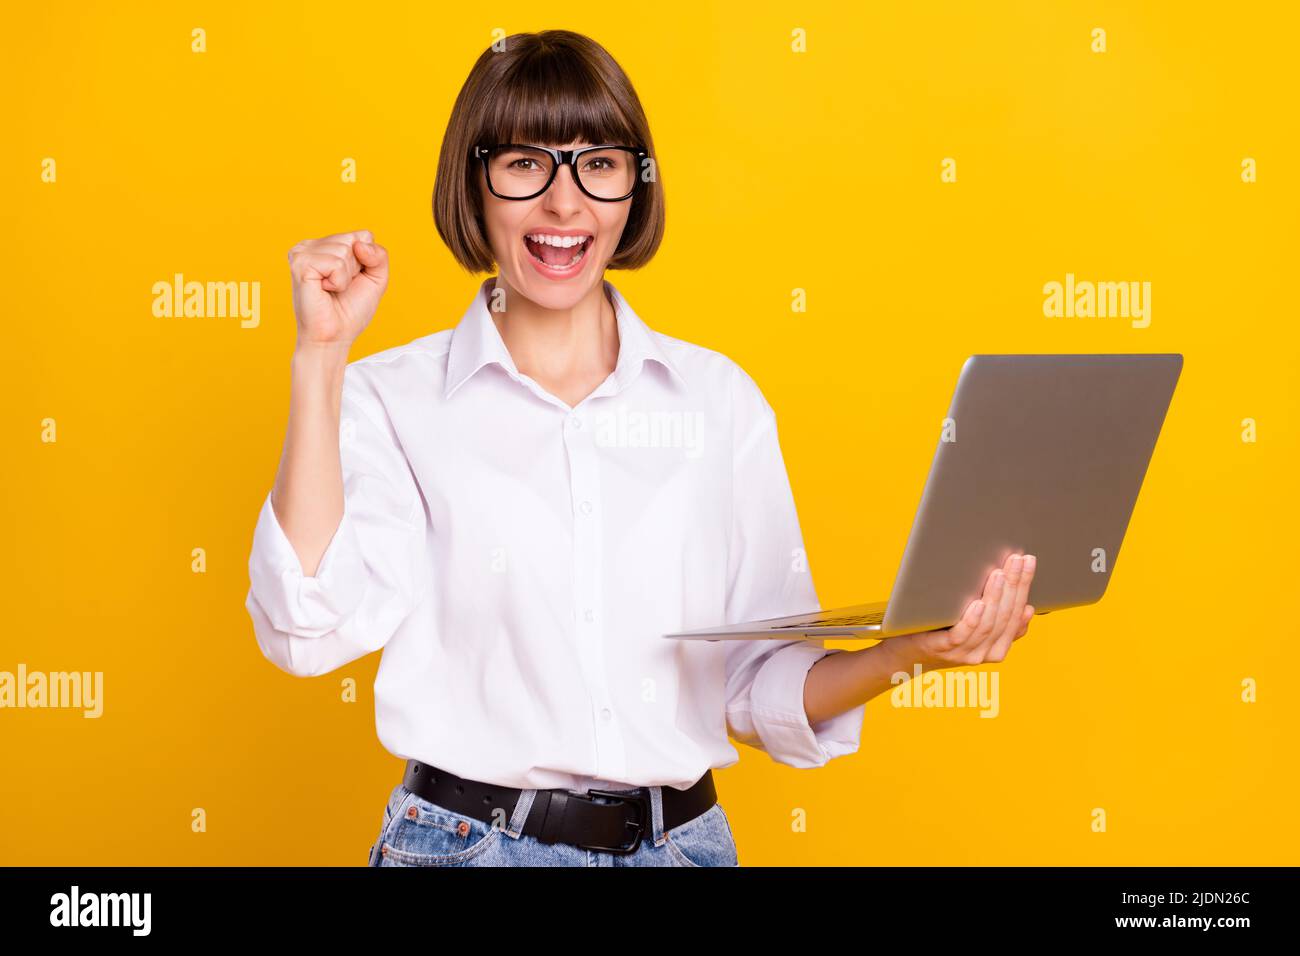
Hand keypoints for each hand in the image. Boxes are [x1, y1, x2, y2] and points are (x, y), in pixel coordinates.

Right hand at [287, 229, 389, 348]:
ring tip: (331, 289)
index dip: (367, 261)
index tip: (352, 280)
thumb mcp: (376, 278)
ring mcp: (303, 252)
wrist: (334, 337)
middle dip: (356, 268)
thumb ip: (379, 255)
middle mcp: (312, 245)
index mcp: (326, 245)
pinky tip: (324, 290)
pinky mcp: (300, 264)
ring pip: (344, 250)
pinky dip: (338, 281)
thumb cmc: (351, 310)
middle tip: (340, 287)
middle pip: (354, 240)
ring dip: (345, 277)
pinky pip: (335, 263)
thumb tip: (359, 244)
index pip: (362, 235)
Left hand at [898, 552, 1037, 668]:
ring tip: (1000, 574)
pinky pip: (961, 634)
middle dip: (1014, 586)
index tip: (1028, 562)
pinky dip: (973, 618)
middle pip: (1005, 617)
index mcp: (997, 648)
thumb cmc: (942, 632)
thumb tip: (1027, 608)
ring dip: (996, 597)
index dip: (1024, 587)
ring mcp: (963, 653)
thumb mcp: (974, 629)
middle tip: (1018, 560)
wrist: (907, 654)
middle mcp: (983, 654)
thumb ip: (998, 621)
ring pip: (987, 625)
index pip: (1016, 615)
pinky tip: (978, 602)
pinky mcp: (942, 649)